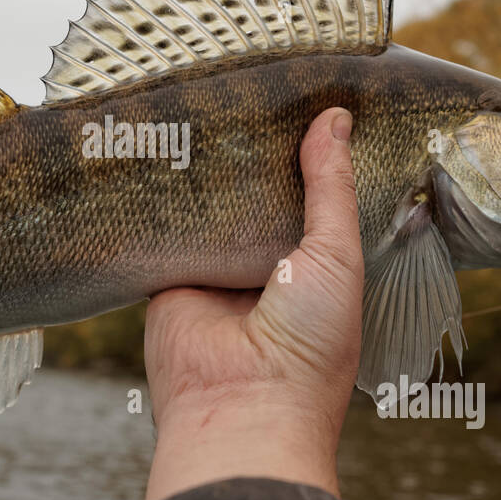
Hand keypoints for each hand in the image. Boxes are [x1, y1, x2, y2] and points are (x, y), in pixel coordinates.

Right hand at [142, 107, 364, 499]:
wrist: (242, 410)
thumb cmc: (311, 347)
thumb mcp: (337, 256)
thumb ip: (332, 189)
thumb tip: (334, 118)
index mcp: (317, 266)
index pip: (313, 196)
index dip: (312, 154)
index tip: (309, 98)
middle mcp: (266, 265)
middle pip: (258, 195)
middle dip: (255, 154)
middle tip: (250, 89)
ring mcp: (215, 270)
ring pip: (210, 205)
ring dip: (208, 169)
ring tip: (207, 102)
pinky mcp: (168, 274)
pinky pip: (164, 225)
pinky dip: (162, 195)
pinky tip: (163, 145)